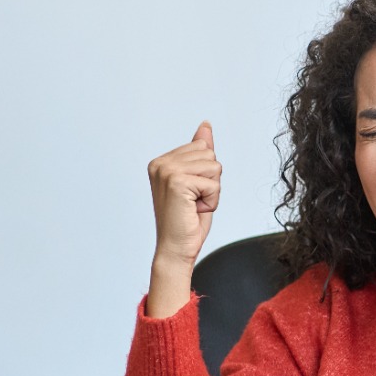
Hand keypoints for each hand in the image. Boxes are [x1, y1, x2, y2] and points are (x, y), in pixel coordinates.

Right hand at [145, 122, 220, 316]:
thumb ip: (199, 153)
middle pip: (210, 155)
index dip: (205, 174)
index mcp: (161, 161)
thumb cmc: (186, 220)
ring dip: (211, 191)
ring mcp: (167, 171)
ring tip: (194, 206)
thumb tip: (205, 126)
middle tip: (193, 202)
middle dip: (210, 181)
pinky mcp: (177, 182)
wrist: (175, 249)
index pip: (203, 148)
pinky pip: (214, 183)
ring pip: (214, 167)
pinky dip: (212, 200)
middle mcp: (160, 163)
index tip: (190, 194)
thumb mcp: (197, 181)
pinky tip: (195, 211)